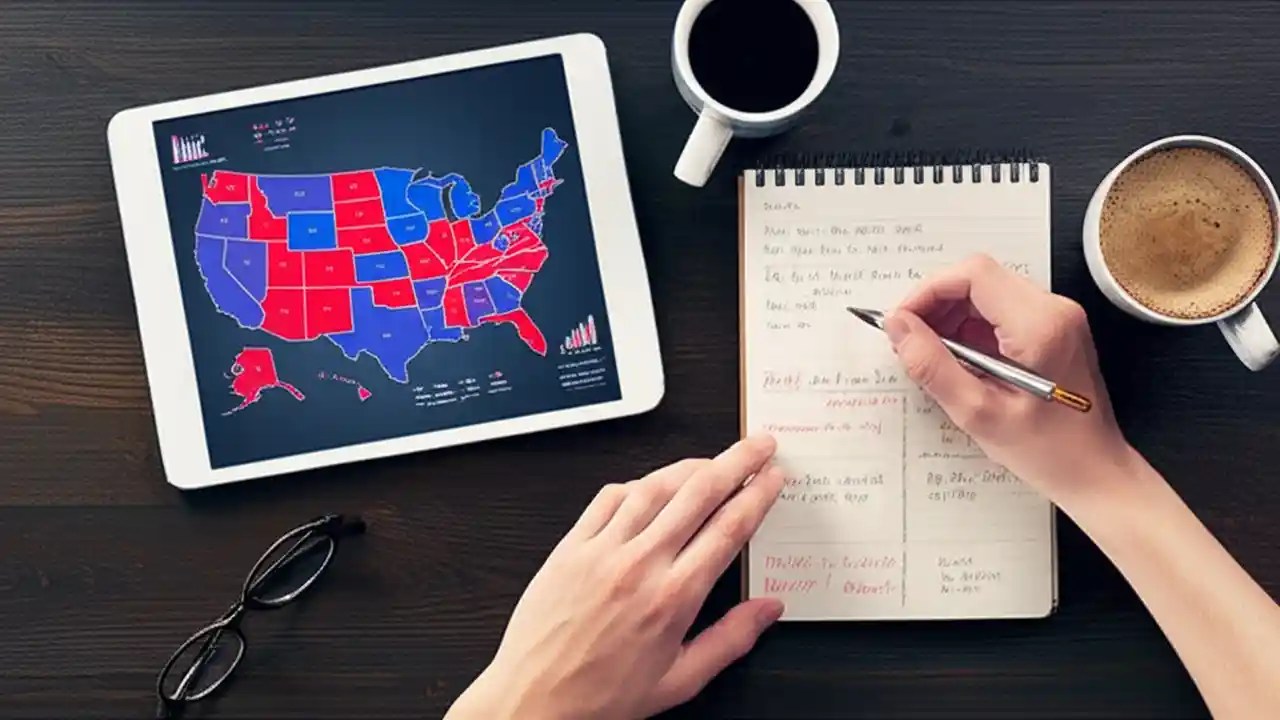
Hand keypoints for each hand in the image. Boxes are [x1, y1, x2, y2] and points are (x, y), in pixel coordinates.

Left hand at [446, 435, 786, 719]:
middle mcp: (639, 564)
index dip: (757, 495)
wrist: (534, 700)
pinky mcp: (570, 546)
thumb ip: (731, 639)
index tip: (773, 477)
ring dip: (690, 465)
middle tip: (757, 445)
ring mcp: (601, 550)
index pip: (728, 528)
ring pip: (654, 486)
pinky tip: (651, 484)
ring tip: (713, 460)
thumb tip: (769, 609)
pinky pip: (608, 498)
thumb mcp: (681, 680)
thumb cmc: (602, 695)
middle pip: (699, 492)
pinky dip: (637, 483)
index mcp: (673, 597)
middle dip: (736, 462)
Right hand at [886, 254, 1128, 504]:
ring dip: (952, 315)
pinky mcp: (1054, 327)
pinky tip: (961, 360)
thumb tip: (897, 326)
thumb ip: (932, 365)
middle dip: (937, 304)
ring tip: (934, 355)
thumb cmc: (1047, 451)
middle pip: (979, 278)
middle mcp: (1054, 310)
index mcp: (1040, 325)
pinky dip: (971, 326)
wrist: (1095, 471)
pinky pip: (1001, 309)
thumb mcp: (977, 412)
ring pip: (987, 291)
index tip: (902, 322)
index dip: (928, 291)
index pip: (973, 275)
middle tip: (911, 342)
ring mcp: (1058, 316)